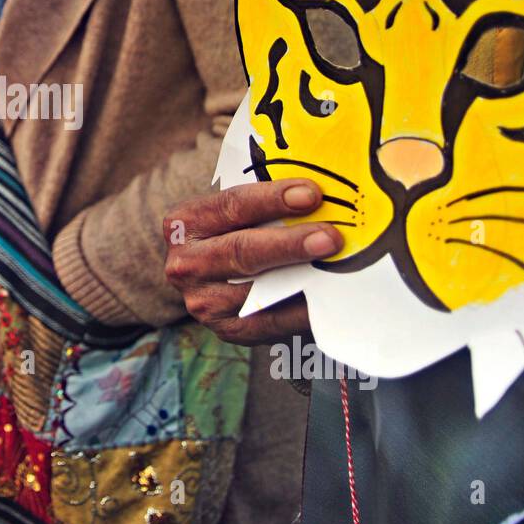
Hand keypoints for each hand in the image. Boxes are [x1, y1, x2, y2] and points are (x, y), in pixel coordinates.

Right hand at [162, 179, 341, 344]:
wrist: (214, 278)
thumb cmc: (235, 232)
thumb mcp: (234, 212)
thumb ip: (266, 203)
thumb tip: (321, 194)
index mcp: (186, 222)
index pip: (232, 205)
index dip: (273, 199)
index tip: (312, 194)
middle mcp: (186, 263)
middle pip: (243, 251)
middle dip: (290, 243)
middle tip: (331, 238)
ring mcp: (204, 301)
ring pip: (258, 290)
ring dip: (303, 278)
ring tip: (338, 268)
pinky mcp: (228, 329)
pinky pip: (272, 321)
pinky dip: (303, 309)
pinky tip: (329, 296)